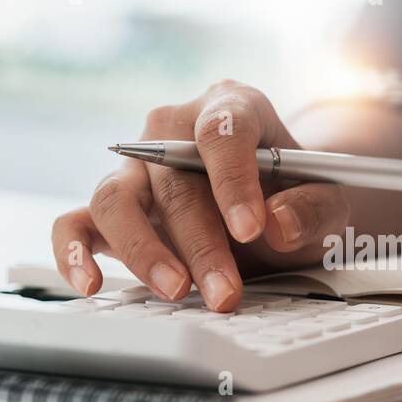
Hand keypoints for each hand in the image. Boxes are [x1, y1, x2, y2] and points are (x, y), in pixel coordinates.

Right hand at [51, 80, 349, 310]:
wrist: (271, 209)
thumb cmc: (296, 195)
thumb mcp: (328, 199)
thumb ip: (314, 207)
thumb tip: (278, 223)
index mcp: (230, 107)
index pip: (221, 130)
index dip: (233, 180)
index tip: (251, 228)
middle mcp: (172, 130)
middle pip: (172, 181)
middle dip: (202, 243)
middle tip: (226, 293)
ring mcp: (136, 169)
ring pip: (115, 200)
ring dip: (144, 251)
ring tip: (176, 291)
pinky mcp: (108, 210)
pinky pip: (74, 224)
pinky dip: (73, 254)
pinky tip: (90, 286)